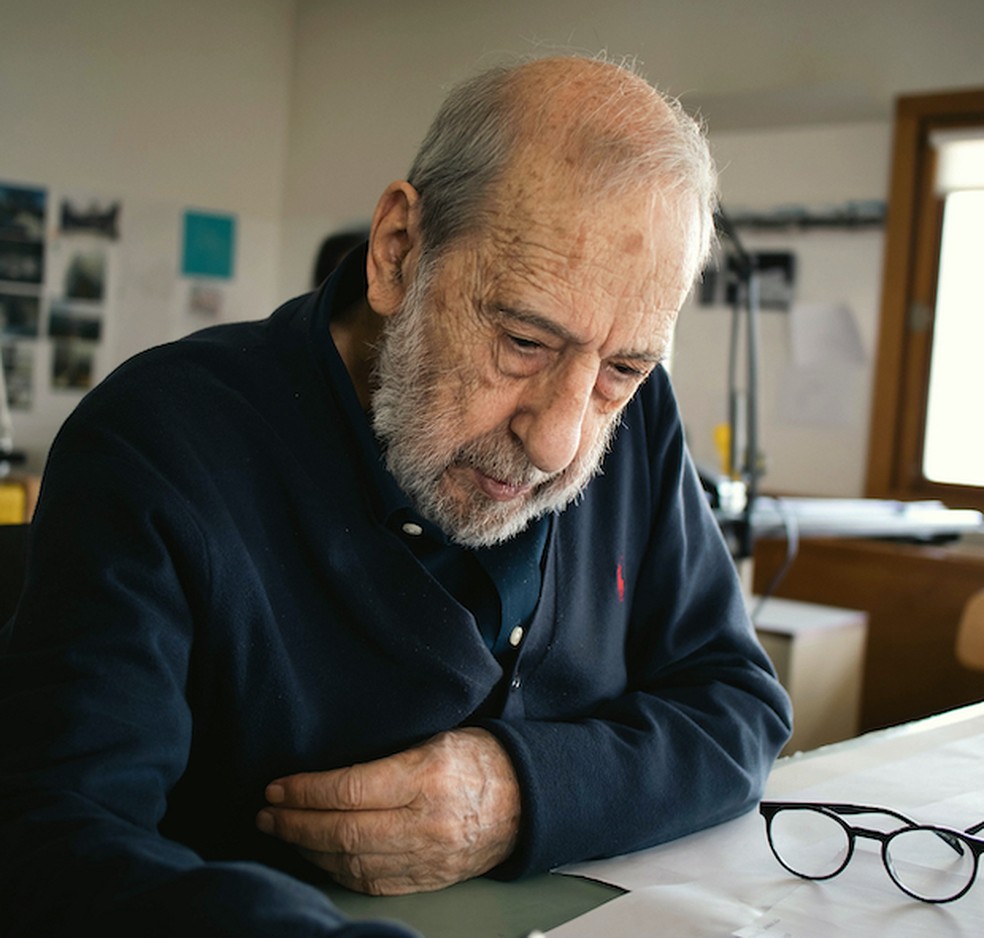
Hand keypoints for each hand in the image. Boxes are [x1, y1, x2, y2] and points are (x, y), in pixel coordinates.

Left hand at [255, 728, 520, 894]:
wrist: (528, 797)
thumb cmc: (480, 757)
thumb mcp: (437, 736)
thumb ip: (387, 755)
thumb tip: (327, 770)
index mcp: (427, 776)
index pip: (350, 790)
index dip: (306, 792)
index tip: (277, 787)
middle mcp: (427, 822)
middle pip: (344, 831)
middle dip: (296, 824)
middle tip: (267, 815)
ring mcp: (429, 857)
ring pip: (353, 863)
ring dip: (310, 851)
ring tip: (286, 834)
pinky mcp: (431, 880)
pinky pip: (375, 884)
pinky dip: (340, 873)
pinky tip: (320, 858)